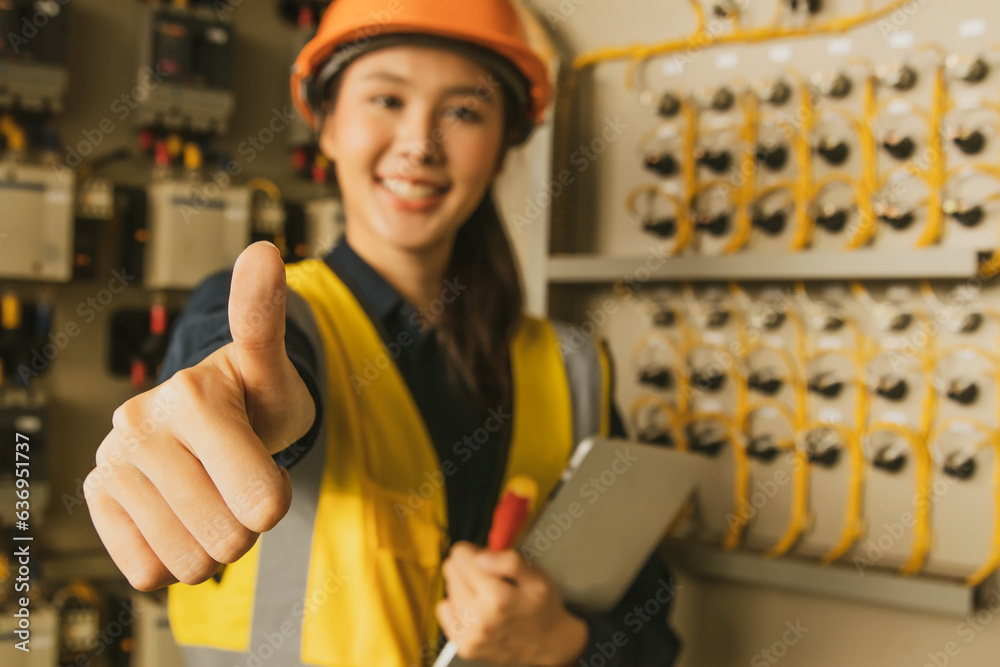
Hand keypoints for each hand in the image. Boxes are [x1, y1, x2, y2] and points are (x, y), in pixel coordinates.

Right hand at [84, 241, 315, 590]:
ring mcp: (113, 462)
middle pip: (228, 537)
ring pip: (189, 561)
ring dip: (211, 546)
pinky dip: (172, 557)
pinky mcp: (97, 496)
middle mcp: (140, 424)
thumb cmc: (255, 397)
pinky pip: (147, 570)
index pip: (263, 503)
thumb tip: (263, 252)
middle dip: (245, 525)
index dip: (275, 501)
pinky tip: (177, 516)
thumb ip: (268, 322)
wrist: (216, 416)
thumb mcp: (275, 369)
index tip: (269, 474)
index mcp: (193, 395)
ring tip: (211, 499)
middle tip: (239, 488)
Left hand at [436, 542, 588, 665]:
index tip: (488, 560)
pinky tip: (477, 609)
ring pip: (448, 589)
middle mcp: (480, 619)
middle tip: (490, 579)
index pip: (460, 555)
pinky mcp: (464, 646)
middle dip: (469, 568)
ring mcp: (470, 636)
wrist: (547, 644)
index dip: (475, 552)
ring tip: (486, 595)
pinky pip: (444, 610)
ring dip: (465, 587)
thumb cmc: (541, 607)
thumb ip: (510, 562)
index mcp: (498, 599)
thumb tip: (479, 557)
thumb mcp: (537, 577)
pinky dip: (457, 606)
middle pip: (451, 570)